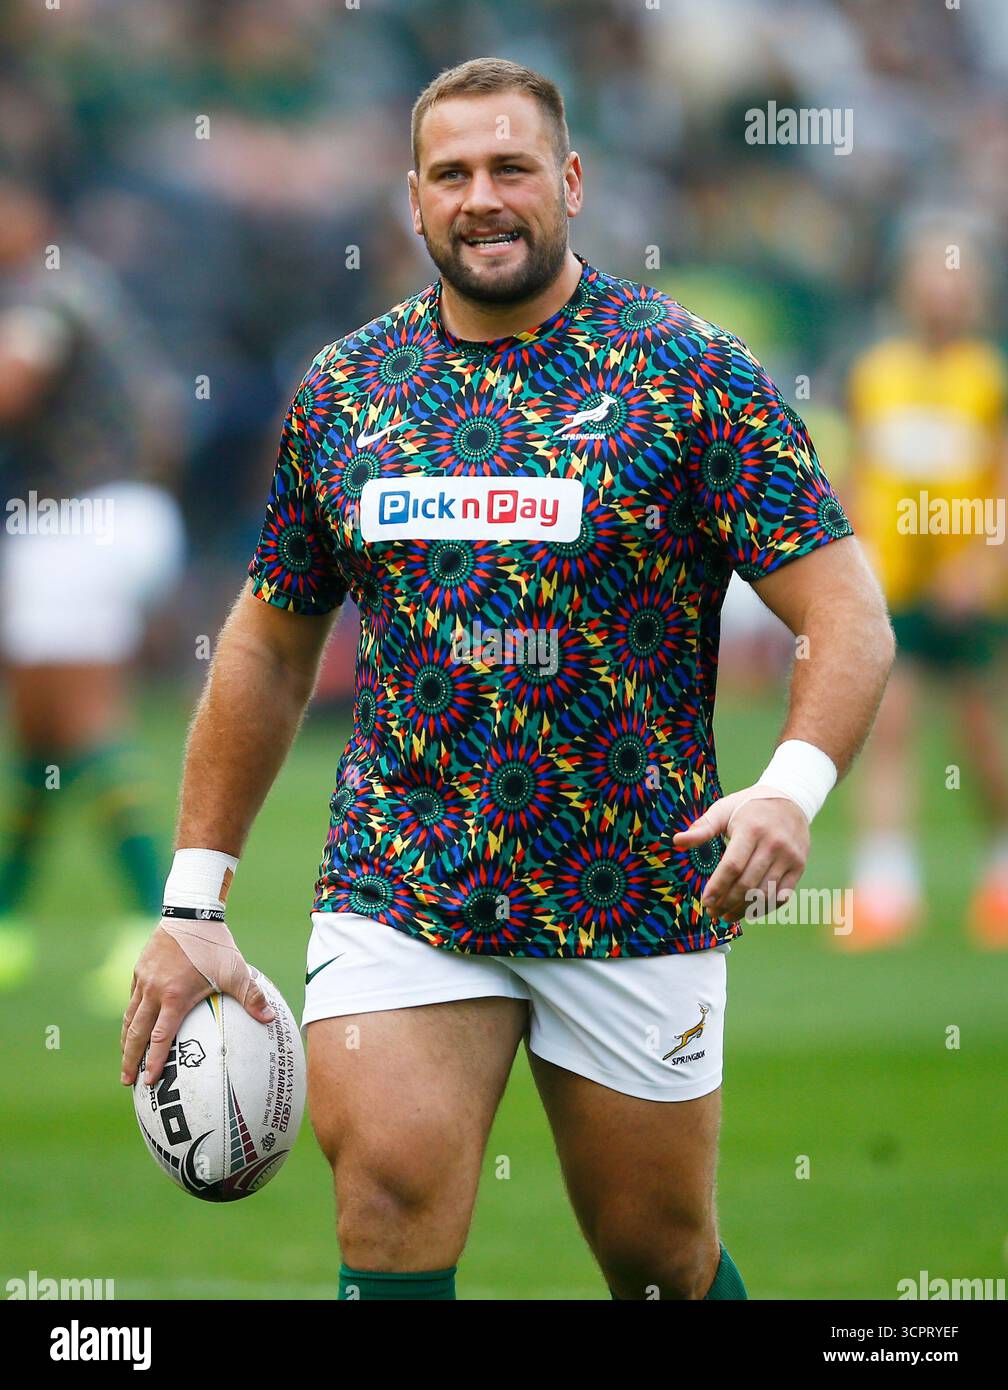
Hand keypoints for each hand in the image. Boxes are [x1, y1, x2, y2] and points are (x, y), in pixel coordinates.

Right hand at [120, 925, 271, 1087]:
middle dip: (130, 1059)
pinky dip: (131, 1015)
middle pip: (136, 1032)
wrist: (190, 911)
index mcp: (175, 996)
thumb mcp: (236, 970)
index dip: (153, 1061)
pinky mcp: (140, 968)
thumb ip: (251, 996)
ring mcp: (143, 979)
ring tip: (125, 1059)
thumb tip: (269, 1019)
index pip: (160, 1037)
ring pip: (130, 1016)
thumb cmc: (215, 944)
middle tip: (127, 1081)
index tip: (147, 1082)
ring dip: (125, 1040)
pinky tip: (133, 1024)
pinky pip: (132, 998)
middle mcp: (154, 991)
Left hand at [673, 786, 809, 922]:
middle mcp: (773, 844)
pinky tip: (749, 912)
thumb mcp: (724, 809)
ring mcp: (789, 856)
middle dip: (727, 902)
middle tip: (712, 912)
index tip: (705, 900)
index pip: (733, 865)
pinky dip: (765, 908)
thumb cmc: (748, 806)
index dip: (718, 886)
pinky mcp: (799, 866)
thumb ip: (702, 827)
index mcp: (751, 829)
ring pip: (764, 893)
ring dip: (743, 909)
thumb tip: (677, 841)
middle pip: (748, 883)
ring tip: (726, 916)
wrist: (790, 798)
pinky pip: (782, 894)